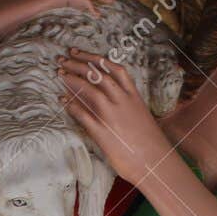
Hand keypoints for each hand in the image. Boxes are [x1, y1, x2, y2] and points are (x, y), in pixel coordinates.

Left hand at [58, 48, 174, 188]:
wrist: (156, 162)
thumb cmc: (150, 142)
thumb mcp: (140, 116)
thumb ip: (127, 104)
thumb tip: (111, 98)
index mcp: (133, 96)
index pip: (112, 68)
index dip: (93, 58)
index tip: (78, 53)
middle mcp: (122, 101)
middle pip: (98, 74)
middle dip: (78, 64)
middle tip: (63, 59)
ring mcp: (112, 116)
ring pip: (90, 90)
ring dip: (73, 80)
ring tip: (60, 74)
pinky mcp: (103, 133)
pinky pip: (83, 115)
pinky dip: (71, 105)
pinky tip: (62, 99)